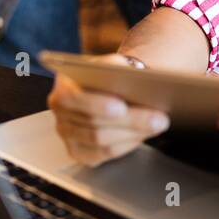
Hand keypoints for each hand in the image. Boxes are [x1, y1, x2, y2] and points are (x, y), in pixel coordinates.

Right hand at [47, 57, 170, 166]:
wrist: (110, 88)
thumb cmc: (111, 75)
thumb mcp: (113, 64)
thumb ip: (117, 68)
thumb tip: (133, 80)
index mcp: (63, 86)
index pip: (73, 98)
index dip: (96, 104)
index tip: (122, 106)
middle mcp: (60, 112)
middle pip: (93, 124)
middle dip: (130, 121)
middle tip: (159, 118)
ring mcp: (67, 134)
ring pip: (100, 141)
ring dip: (132, 134)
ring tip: (157, 125)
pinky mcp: (78, 152)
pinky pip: (103, 154)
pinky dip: (126, 145)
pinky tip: (143, 135)